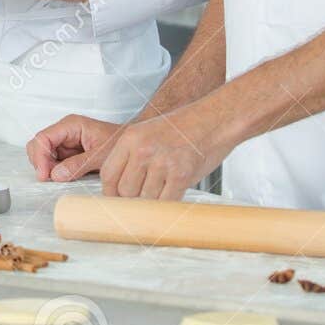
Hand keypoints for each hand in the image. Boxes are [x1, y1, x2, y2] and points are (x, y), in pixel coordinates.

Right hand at [26, 114, 123, 181]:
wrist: (133, 146)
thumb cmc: (120, 144)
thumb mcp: (100, 156)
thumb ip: (78, 164)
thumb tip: (56, 175)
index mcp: (71, 125)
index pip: (43, 138)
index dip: (39, 157)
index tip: (44, 175)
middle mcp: (64, 131)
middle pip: (38, 146)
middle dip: (41, 163)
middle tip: (50, 179)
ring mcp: (65, 142)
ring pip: (43, 155)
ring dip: (47, 168)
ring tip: (61, 178)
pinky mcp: (67, 153)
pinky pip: (53, 162)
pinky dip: (53, 171)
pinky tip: (65, 176)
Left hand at [98, 105, 234, 200]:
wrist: (215, 119)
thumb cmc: (184, 128)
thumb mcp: (148, 133)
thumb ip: (131, 157)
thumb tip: (120, 190)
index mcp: (131, 138)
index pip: (109, 174)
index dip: (110, 192)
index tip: (116, 199)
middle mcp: (143, 150)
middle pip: (124, 191)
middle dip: (132, 200)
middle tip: (143, 197)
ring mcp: (162, 163)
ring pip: (145, 199)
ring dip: (153, 202)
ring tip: (163, 189)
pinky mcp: (181, 175)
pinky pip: (166, 202)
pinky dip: (168, 205)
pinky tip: (173, 194)